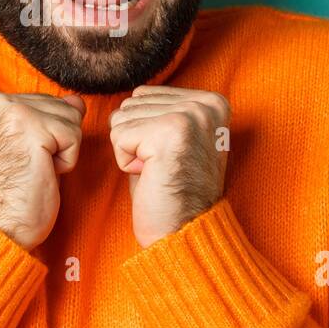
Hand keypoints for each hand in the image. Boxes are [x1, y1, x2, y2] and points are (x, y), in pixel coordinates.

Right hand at [0, 89, 85, 250]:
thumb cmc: (6, 194)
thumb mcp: (23, 144)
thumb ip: (44, 115)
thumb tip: (77, 100)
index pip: (39, 100)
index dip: (41, 136)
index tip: (15, 158)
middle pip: (56, 105)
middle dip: (51, 141)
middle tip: (23, 167)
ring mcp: (9, 110)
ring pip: (69, 118)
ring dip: (59, 151)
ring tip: (30, 170)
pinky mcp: (32, 128)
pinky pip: (73, 136)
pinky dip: (66, 162)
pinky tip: (40, 174)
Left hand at [109, 86, 230, 247]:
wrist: (182, 233)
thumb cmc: (173, 191)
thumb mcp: (175, 139)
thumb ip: (160, 110)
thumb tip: (132, 94)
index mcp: (210, 101)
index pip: (143, 95)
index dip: (144, 130)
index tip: (170, 156)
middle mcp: (204, 104)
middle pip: (130, 104)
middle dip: (135, 139)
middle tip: (162, 166)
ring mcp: (189, 116)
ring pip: (121, 119)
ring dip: (130, 150)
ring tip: (157, 171)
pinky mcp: (170, 132)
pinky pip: (118, 137)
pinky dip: (126, 162)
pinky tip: (150, 176)